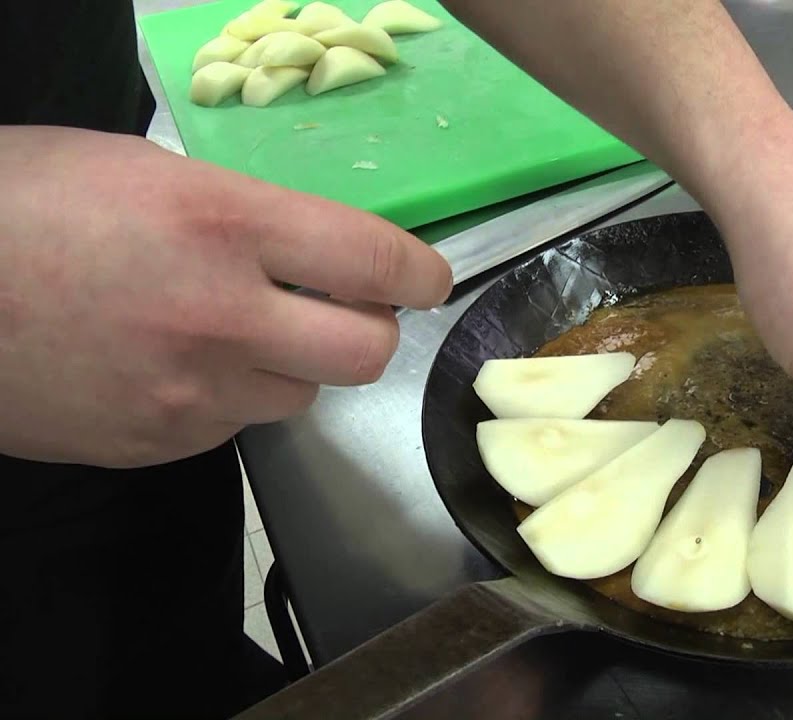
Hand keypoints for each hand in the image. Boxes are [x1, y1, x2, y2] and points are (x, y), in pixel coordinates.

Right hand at [0, 126, 451, 467]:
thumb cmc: (21, 203)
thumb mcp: (145, 173)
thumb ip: (242, 215)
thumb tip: (309, 250)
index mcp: (222, 224)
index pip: (372, 260)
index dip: (420, 273)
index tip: (427, 279)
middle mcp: (221, 317)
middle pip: (366, 354)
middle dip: (368, 330)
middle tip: (342, 311)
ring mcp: (188, 392)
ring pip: (300, 397)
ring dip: (287, 365)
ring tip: (227, 333)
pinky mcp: (154, 444)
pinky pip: (231, 427)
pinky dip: (223, 400)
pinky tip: (170, 366)